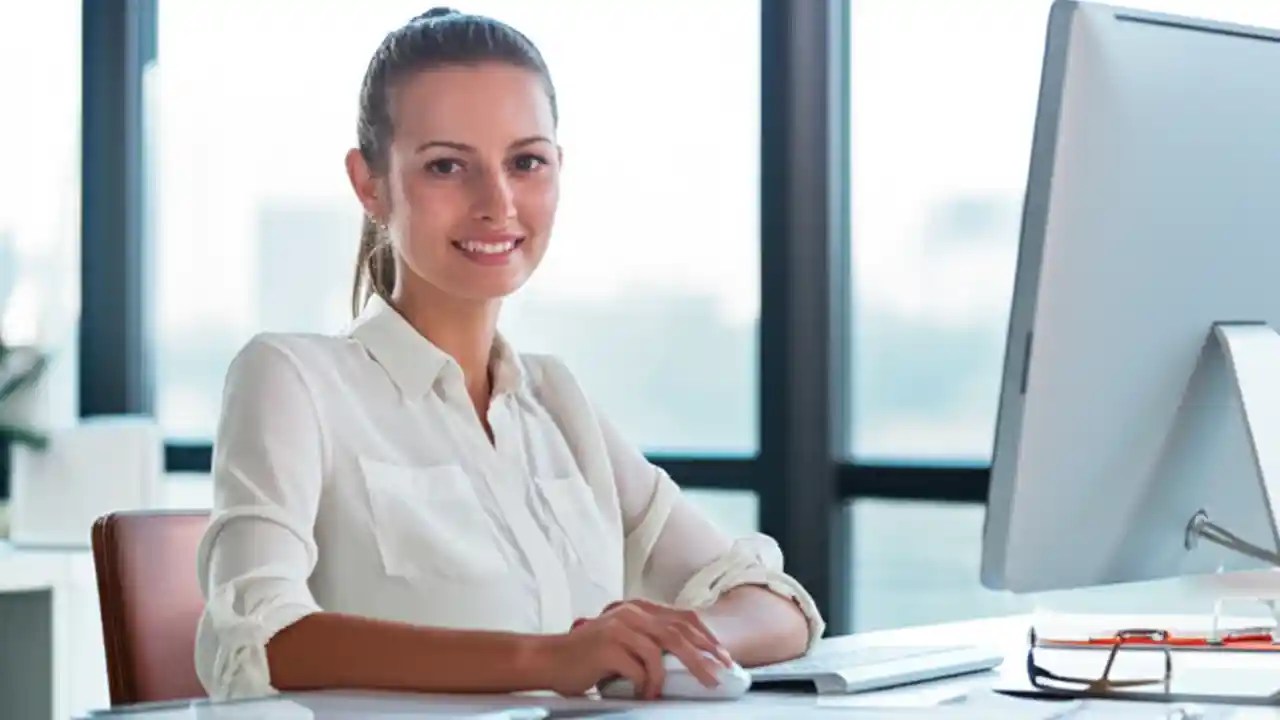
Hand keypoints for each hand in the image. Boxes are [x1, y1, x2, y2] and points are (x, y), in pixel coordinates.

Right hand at [542, 599, 733, 698]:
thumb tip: (684, 661)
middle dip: (704, 656)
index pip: (682, 618)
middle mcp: (631, 613)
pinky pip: (640, 668)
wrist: (549, 659)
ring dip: (674, 675)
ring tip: (681, 690)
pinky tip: (644, 695)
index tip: (722, 656)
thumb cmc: (587, 657)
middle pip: (679, 632)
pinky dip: (647, 685)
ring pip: (662, 650)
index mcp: (638, 609)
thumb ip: (648, 642)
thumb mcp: (623, 642)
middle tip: (719, 675)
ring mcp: (620, 627)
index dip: (705, 636)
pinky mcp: (608, 646)